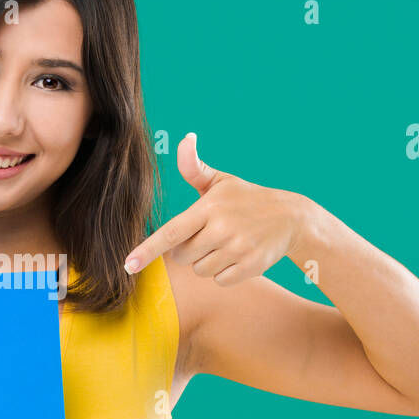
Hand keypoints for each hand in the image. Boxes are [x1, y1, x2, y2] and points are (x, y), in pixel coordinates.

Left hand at [124, 133, 305, 285]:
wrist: (291, 217)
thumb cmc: (246, 199)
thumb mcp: (221, 181)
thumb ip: (194, 167)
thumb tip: (185, 138)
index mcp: (208, 208)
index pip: (170, 232)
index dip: (147, 250)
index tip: (128, 265)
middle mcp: (221, 229)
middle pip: (181, 256)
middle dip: (188, 250)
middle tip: (209, 235)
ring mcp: (237, 248)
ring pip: (200, 270)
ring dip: (207, 262)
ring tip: (227, 244)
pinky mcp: (250, 266)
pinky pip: (220, 280)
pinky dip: (225, 273)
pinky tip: (238, 255)